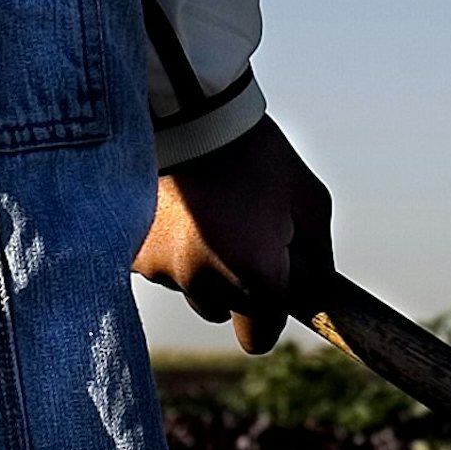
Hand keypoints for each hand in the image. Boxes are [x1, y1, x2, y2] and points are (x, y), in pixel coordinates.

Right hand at [138, 118, 332, 355]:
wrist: (189, 111)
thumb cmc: (258, 154)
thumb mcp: (307, 199)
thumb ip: (317, 255)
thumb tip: (316, 291)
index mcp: (256, 277)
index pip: (258, 338)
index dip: (267, 315)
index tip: (270, 286)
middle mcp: (207, 285)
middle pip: (222, 312)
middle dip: (234, 285)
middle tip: (239, 232)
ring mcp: (164, 270)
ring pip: (188, 288)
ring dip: (199, 265)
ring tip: (207, 210)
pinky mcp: (133, 253)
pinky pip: (159, 265)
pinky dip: (169, 247)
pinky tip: (179, 207)